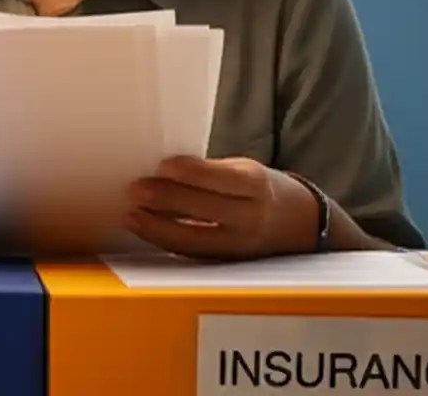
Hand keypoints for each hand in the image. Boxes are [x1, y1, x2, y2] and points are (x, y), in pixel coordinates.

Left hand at [125, 156, 315, 259]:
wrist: (295, 224)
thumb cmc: (258, 189)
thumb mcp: (244, 170)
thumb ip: (209, 172)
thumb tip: (164, 171)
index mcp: (256, 186)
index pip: (224, 180)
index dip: (193, 174)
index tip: (164, 165)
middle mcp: (250, 217)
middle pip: (206, 211)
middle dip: (167, 200)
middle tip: (136, 189)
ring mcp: (238, 245)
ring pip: (195, 239)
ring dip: (158, 228)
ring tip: (132, 215)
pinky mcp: (225, 261)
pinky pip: (192, 252)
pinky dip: (165, 241)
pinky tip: (144, 229)